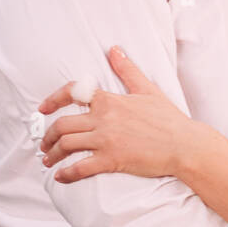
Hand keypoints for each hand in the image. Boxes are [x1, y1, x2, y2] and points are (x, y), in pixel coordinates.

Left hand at [38, 47, 197, 182]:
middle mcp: (104, 118)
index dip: (52, 100)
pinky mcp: (112, 160)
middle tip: (45, 144)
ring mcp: (107, 140)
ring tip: (49, 160)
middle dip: (48, 135)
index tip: (42, 109)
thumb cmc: (170, 119)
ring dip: (53, 154)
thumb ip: (128, 70)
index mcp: (110, 100)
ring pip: (67, 145)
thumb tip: (115, 49)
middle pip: (62, 124)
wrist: (185, 145)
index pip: (72, 93)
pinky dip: (66, 173)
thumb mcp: (148, 89)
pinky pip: (81, 167)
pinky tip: (61, 177)